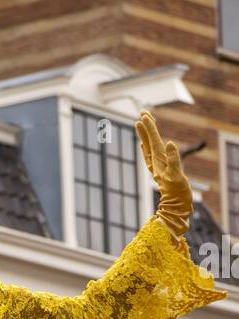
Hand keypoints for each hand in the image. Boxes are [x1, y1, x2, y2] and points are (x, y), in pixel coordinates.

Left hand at [135, 110, 192, 242]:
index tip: (144, 115)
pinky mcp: (159, 171)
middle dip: (145, 127)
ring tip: (140, 123)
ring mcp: (157, 167)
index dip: (149, 127)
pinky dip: (147, 148)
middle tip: (142, 112)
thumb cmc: (178, 192)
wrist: (176, 206)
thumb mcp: (177, 175)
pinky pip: (150, 156)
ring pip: (148, 147)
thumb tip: (170, 143)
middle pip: (149, 141)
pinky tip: (144, 145)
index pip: (154, 140)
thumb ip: (174, 159)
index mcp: (160, 160)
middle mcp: (156, 162)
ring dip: (145, 135)